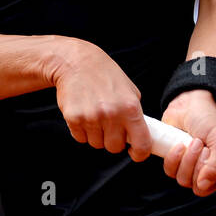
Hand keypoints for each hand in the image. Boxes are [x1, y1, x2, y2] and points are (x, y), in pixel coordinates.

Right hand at [51, 40, 152, 160]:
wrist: (76, 62)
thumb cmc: (105, 75)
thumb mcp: (130, 90)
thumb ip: (135, 113)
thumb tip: (140, 135)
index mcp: (131, 108)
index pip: (142, 144)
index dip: (139, 153)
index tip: (135, 152)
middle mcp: (112, 114)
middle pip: (114, 148)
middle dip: (112, 140)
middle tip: (109, 125)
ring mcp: (91, 117)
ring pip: (96, 144)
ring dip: (96, 135)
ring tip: (95, 115)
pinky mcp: (74, 118)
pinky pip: (80, 138)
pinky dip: (82, 131)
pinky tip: (83, 113)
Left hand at [159, 89, 215, 207]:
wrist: (188, 106)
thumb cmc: (209, 121)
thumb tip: (204, 184)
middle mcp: (211, 174)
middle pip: (202, 190)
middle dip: (200, 167)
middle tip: (203, 147)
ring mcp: (192, 170)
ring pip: (185, 181)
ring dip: (188, 160)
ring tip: (194, 141)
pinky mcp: (176, 164)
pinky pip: (171, 172)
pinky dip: (174, 158)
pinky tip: (179, 144)